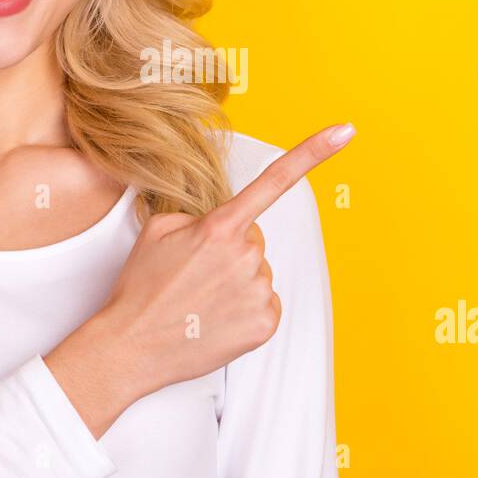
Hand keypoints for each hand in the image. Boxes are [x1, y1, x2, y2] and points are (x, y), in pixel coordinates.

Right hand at [98, 121, 356, 401]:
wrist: (131, 346)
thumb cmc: (141, 287)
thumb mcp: (158, 230)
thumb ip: (197, 214)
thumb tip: (221, 224)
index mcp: (220, 227)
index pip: (274, 181)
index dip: (313, 152)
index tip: (345, 131)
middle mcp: (245, 255)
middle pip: (254, 240)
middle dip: (230, 251)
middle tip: (195, 274)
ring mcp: (258, 291)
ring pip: (259, 273)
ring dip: (236, 282)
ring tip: (200, 300)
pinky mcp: (264, 324)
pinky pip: (266, 304)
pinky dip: (245, 310)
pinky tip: (216, 318)